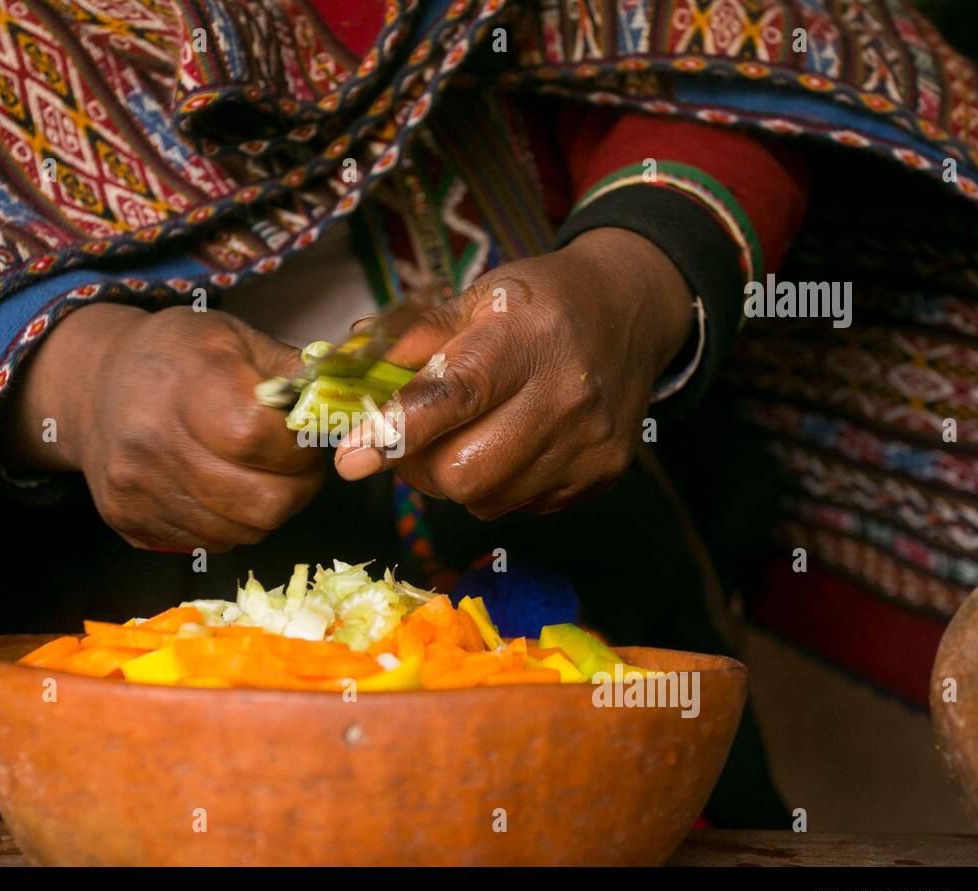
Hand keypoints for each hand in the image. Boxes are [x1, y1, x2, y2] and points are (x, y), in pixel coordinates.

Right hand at [0, 302, 322, 550]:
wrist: (94, 384)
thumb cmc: (178, 355)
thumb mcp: (235, 338)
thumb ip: (293, 372)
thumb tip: (340, 407)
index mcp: (186, 384)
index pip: (259, 439)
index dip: (299, 447)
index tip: (308, 438)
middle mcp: (152, 442)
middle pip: (260, 503)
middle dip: (297, 489)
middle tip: (297, 467)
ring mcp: (137, 489)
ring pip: (240, 533)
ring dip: (266, 511)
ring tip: (261, 476)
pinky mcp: (128, 521)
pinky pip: (208, 544)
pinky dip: (230, 524)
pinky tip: (223, 490)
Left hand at [333, 228, 692, 518]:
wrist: (630, 310)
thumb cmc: (538, 303)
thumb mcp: (476, 297)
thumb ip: (412, 338)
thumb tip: (348, 370)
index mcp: (523, 340)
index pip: (453, 397)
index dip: (396, 431)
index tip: (351, 458)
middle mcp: (563, 395)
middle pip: (465, 472)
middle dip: (422, 467)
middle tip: (413, 442)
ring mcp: (587, 443)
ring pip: (488, 500)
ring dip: (458, 480)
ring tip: (467, 438)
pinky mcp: (602, 474)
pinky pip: (523, 506)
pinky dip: (499, 486)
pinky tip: (510, 446)